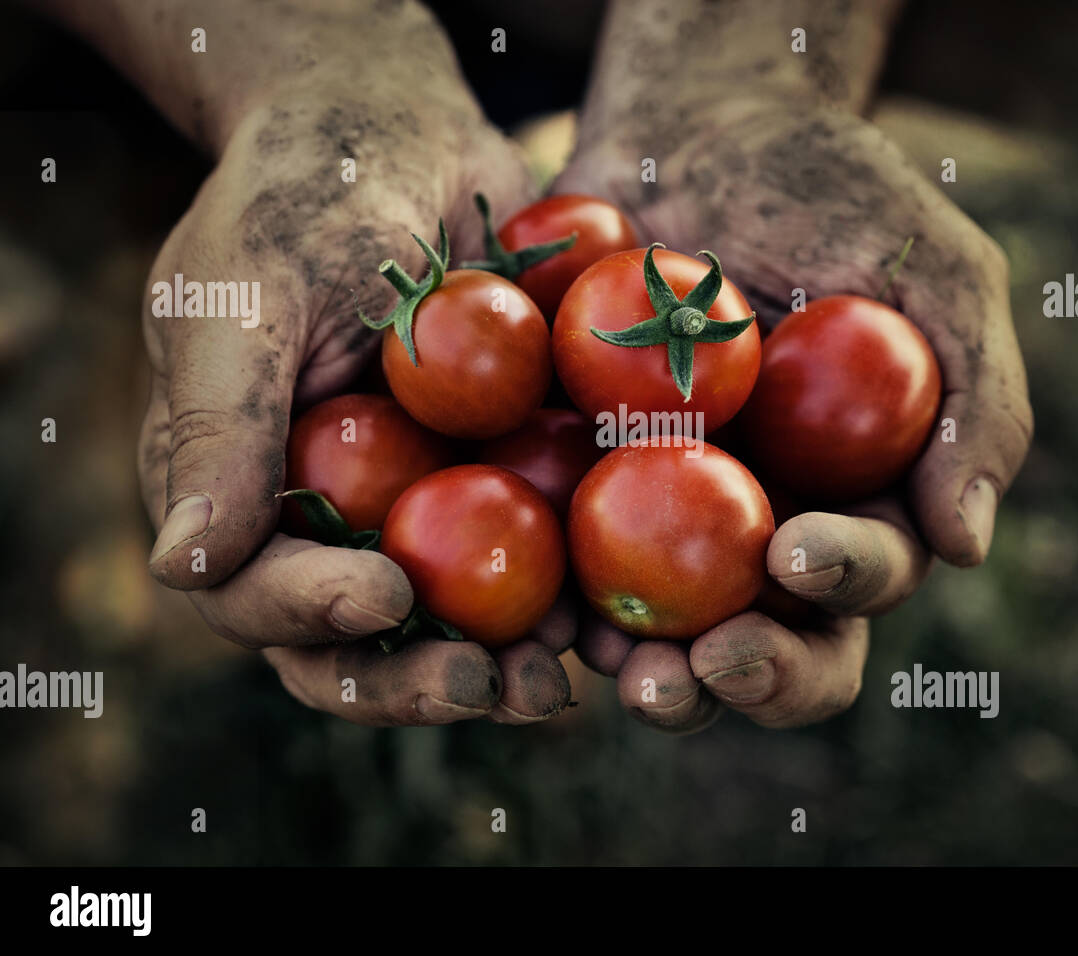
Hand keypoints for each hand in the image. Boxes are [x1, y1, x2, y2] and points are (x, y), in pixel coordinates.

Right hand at [137, 85, 574, 725]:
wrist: (404, 137)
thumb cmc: (302, 199)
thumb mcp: (244, 297)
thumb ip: (218, 431)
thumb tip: (182, 567)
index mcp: (242, 496)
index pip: (256, 596)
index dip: (312, 615)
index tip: (384, 593)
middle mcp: (329, 523)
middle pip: (361, 644)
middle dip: (420, 679)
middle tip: (492, 686)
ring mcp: (421, 511)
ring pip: (457, 627)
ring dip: (509, 666)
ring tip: (562, 676)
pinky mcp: (505, 486)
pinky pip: (540, 563)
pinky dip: (578, 600)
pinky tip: (620, 619)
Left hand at [558, 99, 1031, 730]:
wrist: (696, 126)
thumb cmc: (833, 189)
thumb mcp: (937, 272)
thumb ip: (976, 402)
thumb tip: (964, 543)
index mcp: (858, 498)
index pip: (866, 575)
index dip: (843, 585)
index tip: (798, 550)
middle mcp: (763, 529)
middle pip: (768, 641)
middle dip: (745, 675)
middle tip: (706, 668)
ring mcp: (664, 517)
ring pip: (660, 634)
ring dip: (643, 670)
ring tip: (612, 665)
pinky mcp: (576, 487)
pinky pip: (560, 562)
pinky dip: (548, 597)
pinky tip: (534, 609)